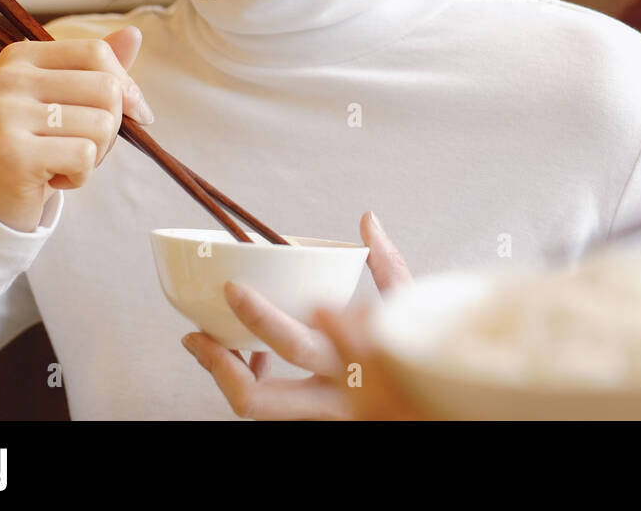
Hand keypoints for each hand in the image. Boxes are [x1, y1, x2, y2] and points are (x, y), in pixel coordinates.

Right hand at [0, 26, 153, 231]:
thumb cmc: (40, 141)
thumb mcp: (69, 100)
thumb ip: (100, 68)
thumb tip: (134, 33)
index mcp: (21, 57)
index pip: (96, 52)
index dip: (127, 85)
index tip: (136, 112)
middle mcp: (7, 79)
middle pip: (107, 90)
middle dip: (112, 126)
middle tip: (83, 144)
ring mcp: (5, 114)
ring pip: (102, 126)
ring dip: (96, 154)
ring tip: (64, 161)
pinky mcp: (11, 152)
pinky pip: (85, 156)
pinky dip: (81, 175)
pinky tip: (54, 178)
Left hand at [183, 211, 426, 419]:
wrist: (439, 408)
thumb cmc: (427, 354)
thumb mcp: (417, 308)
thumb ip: (390, 266)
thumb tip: (367, 219)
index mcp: (365, 359)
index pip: (310, 342)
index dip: (266, 321)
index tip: (234, 290)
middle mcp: (342, 396)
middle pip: (267, 389)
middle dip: (228, 352)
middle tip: (217, 304)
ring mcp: (327, 414)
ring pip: (255, 405)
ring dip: (220, 372)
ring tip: (201, 340)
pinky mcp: (316, 420)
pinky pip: (266, 404)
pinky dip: (246, 379)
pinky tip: (248, 356)